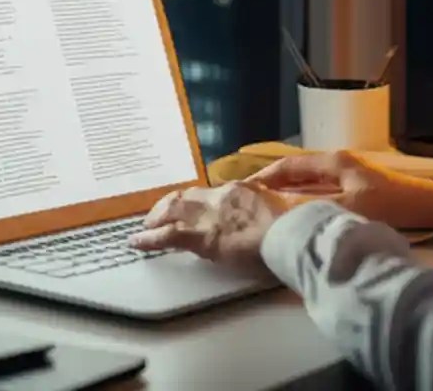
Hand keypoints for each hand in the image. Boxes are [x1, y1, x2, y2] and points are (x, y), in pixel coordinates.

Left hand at [128, 181, 290, 267]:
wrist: (293, 237)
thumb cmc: (294, 228)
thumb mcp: (286, 208)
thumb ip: (271, 207)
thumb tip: (267, 214)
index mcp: (242, 190)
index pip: (210, 193)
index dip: (195, 201)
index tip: (190, 206)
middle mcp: (221, 197)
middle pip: (186, 197)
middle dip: (169, 206)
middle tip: (157, 215)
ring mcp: (210, 215)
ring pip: (173, 212)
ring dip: (157, 219)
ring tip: (145, 228)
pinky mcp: (203, 237)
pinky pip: (168, 236)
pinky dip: (149, 239)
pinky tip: (137, 243)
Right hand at [247, 151, 432, 230]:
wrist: (429, 205)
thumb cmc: (391, 206)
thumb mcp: (348, 208)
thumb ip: (312, 206)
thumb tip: (278, 209)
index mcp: (332, 161)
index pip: (288, 166)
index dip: (264, 178)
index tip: (244, 191)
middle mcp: (336, 161)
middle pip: (295, 170)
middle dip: (271, 184)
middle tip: (250, 201)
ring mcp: (346, 171)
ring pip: (306, 178)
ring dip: (286, 190)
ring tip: (266, 206)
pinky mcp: (355, 183)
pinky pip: (318, 186)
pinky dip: (302, 195)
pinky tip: (296, 209)